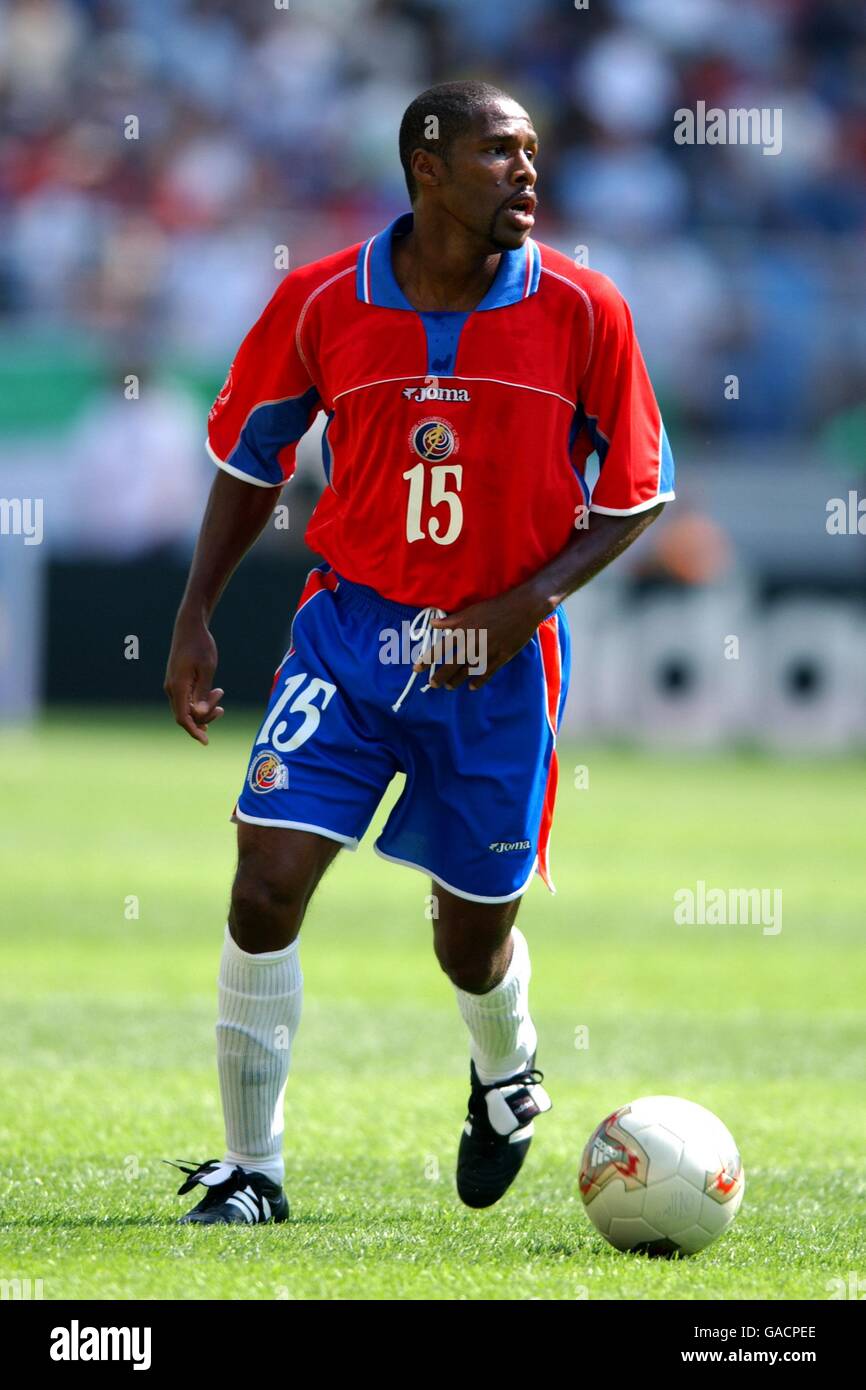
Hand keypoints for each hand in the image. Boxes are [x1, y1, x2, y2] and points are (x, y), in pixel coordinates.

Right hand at [164, 614, 223, 743]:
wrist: (189, 626)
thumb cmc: (201, 645)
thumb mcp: (207, 669)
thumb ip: (204, 693)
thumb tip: (201, 714)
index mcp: (178, 686)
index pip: (183, 718)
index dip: (194, 731)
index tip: (206, 742)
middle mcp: (171, 688)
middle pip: (186, 715)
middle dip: (205, 718)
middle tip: (222, 709)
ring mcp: (173, 685)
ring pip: (186, 708)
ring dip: (204, 708)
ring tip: (219, 693)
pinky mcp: (177, 681)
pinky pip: (186, 699)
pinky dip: (199, 702)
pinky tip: (212, 695)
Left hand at [414, 587, 548, 691]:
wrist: (522, 608)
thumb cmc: (495, 607)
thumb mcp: (470, 611)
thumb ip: (451, 621)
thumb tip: (433, 624)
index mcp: (463, 631)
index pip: (440, 648)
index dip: (427, 660)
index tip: (417, 669)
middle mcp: (473, 643)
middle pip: (452, 665)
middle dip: (440, 676)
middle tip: (432, 684)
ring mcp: (487, 652)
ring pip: (468, 671)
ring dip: (457, 680)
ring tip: (449, 687)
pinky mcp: (501, 657)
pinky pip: (487, 672)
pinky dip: (479, 681)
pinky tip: (472, 687)